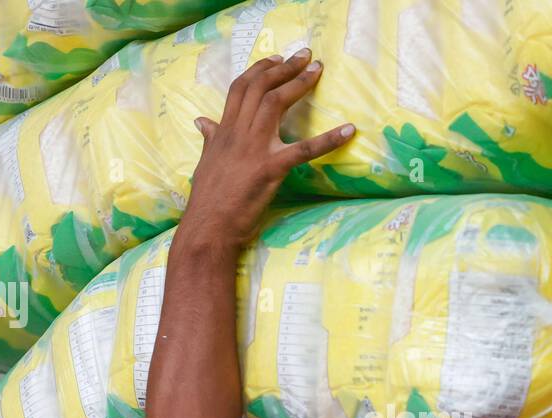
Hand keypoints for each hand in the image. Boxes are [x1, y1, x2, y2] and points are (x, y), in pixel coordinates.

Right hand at [176, 48, 354, 255]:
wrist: (208, 227)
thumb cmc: (209, 199)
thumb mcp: (206, 162)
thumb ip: (210, 138)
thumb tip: (203, 121)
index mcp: (224, 130)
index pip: (240, 88)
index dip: (260, 70)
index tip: (276, 58)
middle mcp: (237, 132)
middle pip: (260, 87)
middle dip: (284, 67)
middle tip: (306, 56)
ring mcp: (254, 149)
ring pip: (275, 104)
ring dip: (299, 84)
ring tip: (317, 71)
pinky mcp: (270, 169)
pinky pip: (304, 150)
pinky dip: (329, 139)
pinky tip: (348, 130)